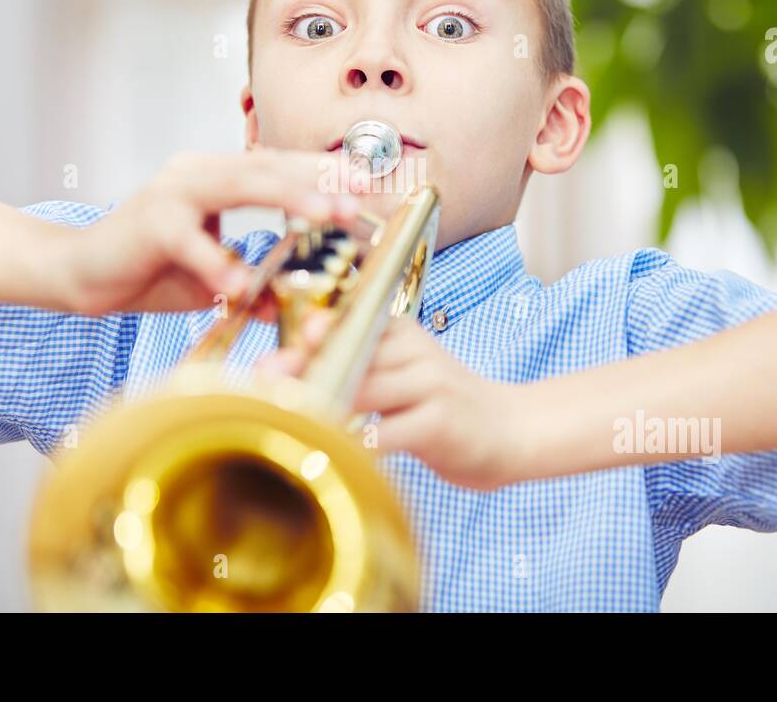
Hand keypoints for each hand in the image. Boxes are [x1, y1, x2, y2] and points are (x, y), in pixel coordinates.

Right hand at [64, 148, 365, 314]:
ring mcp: (172, 193)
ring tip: (328, 215)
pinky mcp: (149, 223)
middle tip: (360, 196)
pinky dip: (219, 263)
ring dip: (288, 198)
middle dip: (319, 180)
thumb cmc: (145, 268)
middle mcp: (197, 173)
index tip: (367, 183)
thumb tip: (291, 303)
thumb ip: (251, 282)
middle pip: (268, 166)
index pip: (279, 167)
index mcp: (216, 178)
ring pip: (239, 186)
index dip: (324, 173)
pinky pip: (191, 242)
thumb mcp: (211, 278)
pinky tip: (241, 284)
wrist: (76, 273)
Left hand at [257, 312, 527, 489]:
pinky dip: (357, 443)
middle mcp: (416, 350)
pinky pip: (386, 432)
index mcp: (404, 332)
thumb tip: (286, 370)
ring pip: (363, 388)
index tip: (269, 359)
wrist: (511, 430)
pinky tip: (334, 452)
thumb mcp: (404, 373)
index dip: (306, 340)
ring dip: (323, 405)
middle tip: (265, 385)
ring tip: (289, 419)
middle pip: (349, 354)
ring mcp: (430, 384)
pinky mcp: (439, 421)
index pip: (349, 324)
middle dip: (302, 372)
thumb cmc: (442, 407)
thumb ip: (357, 368)